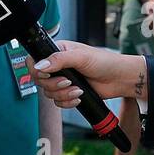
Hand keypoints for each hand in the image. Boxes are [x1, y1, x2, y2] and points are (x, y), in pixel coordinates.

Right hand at [33, 40, 147, 107]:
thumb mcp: (81, 57)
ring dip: (63, 94)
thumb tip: (40, 65)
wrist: (119, 79)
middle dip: (54, 85)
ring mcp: (62, 80)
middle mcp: (58, 66)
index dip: (36, 70)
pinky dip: (67, 102)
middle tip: (68, 82)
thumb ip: (59, 60)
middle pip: (39, 80)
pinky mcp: (68, 93)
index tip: (46, 75)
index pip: (34, 60)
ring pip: (49, 93)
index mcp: (58, 52)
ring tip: (78, 90)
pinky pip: (58, 102)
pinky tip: (79, 97)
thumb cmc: (105, 62)